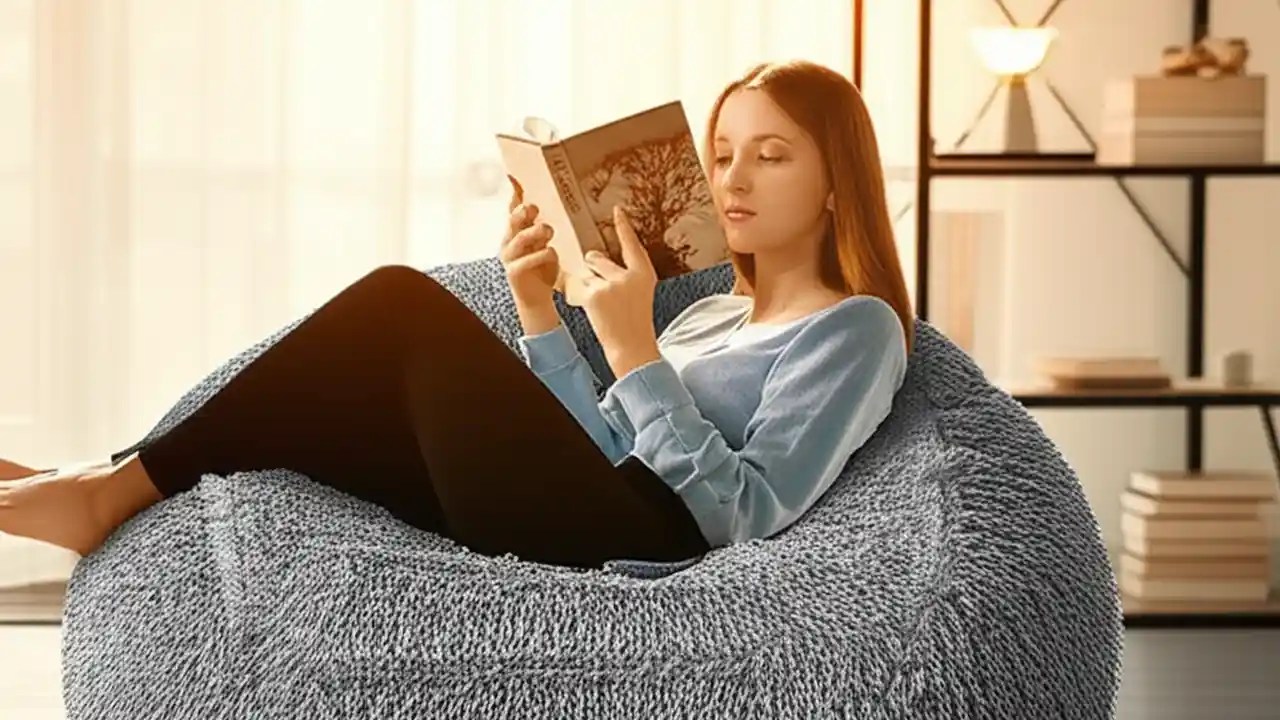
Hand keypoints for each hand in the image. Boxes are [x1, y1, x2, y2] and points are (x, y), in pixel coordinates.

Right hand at [498, 176, 559, 307]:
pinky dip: (543, 254)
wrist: (536, 298)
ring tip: (548, 232)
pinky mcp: (514, 272)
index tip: (513, 177)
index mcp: (516, 232)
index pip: (512, 208)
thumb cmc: (541, 268)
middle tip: (535, 210)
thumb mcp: (543, 245)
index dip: (513, 192)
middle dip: (524, 211)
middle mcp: (509, 241)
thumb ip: (542, 230)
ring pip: (521, 237)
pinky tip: (551, 254)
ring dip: (537, 232)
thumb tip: (549, 211)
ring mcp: (509, 257)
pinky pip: (529, 258)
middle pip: (513, 219)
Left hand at [565, 206, 660, 377]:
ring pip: (586, 273)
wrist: (631, 346)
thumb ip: (627, 273)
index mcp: (644, 272)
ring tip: (603, 303)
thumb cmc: (634, 319)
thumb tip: (598, 258)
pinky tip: (595, 309)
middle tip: (606, 293)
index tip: (617, 209)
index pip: (631, 244)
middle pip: (596, 258)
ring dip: (588, 284)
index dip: (623, 226)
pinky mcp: (595, 294)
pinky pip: (579, 286)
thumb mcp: (640, 291)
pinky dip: (581, 295)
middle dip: (593, 270)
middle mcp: (629, 275)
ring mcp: (611, 284)